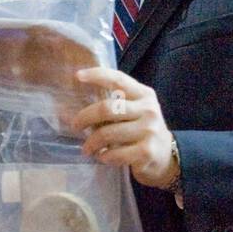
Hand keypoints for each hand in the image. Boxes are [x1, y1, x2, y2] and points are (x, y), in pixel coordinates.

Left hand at [71, 67, 177, 188]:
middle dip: (84, 118)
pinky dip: (104, 156)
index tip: (77, 76)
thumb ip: (112, 107)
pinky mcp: (147, 151)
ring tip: (87, 148)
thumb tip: (66, 111)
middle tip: (75, 126)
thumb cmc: (142, 131)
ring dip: (92, 143)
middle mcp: (148, 109)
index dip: (97, 75)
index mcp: (144, 95)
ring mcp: (149, 131)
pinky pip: (115, 153)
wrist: (166, 156)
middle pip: (107, 108)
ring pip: (107, 133)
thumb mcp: (134, 112)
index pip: (118, 80)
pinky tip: (104, 157)